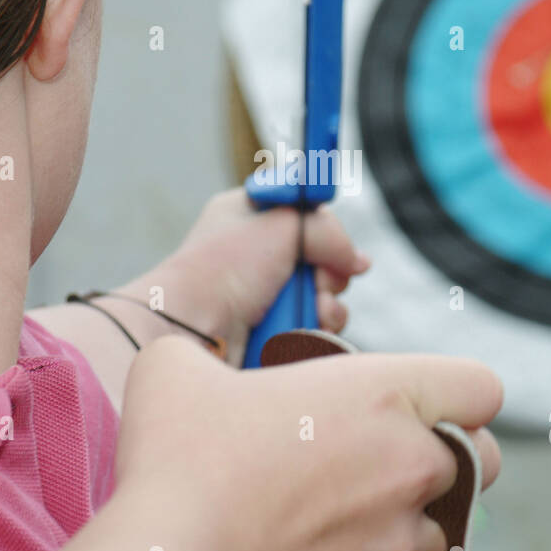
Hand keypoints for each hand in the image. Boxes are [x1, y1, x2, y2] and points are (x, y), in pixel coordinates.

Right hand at [108, 337, 503, 550]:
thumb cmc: (179, 460)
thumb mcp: (179, 370)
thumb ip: (211, 352)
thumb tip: (196, 361)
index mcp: (382, 395)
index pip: (481, 387)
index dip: (457, 392)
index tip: (419, 403)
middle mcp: (407, 467)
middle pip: (479, 463)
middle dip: (443, 460)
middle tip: (384, 459)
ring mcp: (395, 542)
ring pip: (444, 534)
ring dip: (408, 525)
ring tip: (350, 519)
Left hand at [132, 188, 369, 362]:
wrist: (192, 328)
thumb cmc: (225, 267)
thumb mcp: (282, 224)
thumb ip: (328, 231)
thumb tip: (359, 263)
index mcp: (249, 217)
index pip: (305, 216)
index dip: (325, 232)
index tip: (334, 248)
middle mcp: (255, 256)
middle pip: (322, 262)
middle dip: (330, 276)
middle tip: (319, 282)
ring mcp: (262, 298)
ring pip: (323, 301)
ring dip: (326, 308)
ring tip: (311, 311)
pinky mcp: (268, 334)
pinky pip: (311, 333)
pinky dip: (312, 333)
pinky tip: (298, 333)